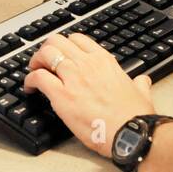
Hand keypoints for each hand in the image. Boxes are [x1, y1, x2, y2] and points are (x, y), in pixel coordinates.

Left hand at [24, 33, 154, 157]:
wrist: (131, 132)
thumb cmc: (135, 116)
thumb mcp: (141, 92)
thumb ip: (139, 83)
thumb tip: (143, 81)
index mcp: (104, 61)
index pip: (78, 39)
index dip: (65, 46)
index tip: (61, 55)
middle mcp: (87, 64)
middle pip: (57, 41)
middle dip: (46, 49)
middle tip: (42, 62)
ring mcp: (73, 77)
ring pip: (45, 53)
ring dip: (36, 61)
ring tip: (33, 71)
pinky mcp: (62, 95)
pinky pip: (38, 77)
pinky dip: (29, 80)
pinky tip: (29, 88)